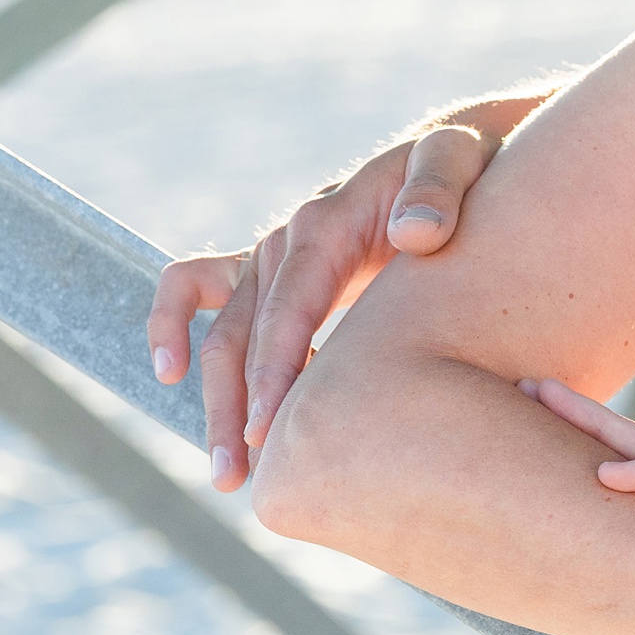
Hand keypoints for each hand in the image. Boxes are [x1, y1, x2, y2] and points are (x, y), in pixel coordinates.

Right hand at [147, 125, 493, 488]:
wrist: (457, 156)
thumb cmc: (465, 164)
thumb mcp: (458, 159)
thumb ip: (439, 188)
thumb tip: (414, 233)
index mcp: (327, 222)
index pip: (289, 308)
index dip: (277, 370)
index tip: (272, 431)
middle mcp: (287, 238)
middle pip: (242, 332)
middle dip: (236, 407)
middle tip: (239, 478)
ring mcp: (275, 255)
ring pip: (223, 333)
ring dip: (216, 402)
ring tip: (227, 474)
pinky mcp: (274, 268)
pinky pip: (196, 288)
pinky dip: (172, 324)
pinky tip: (168, 373)